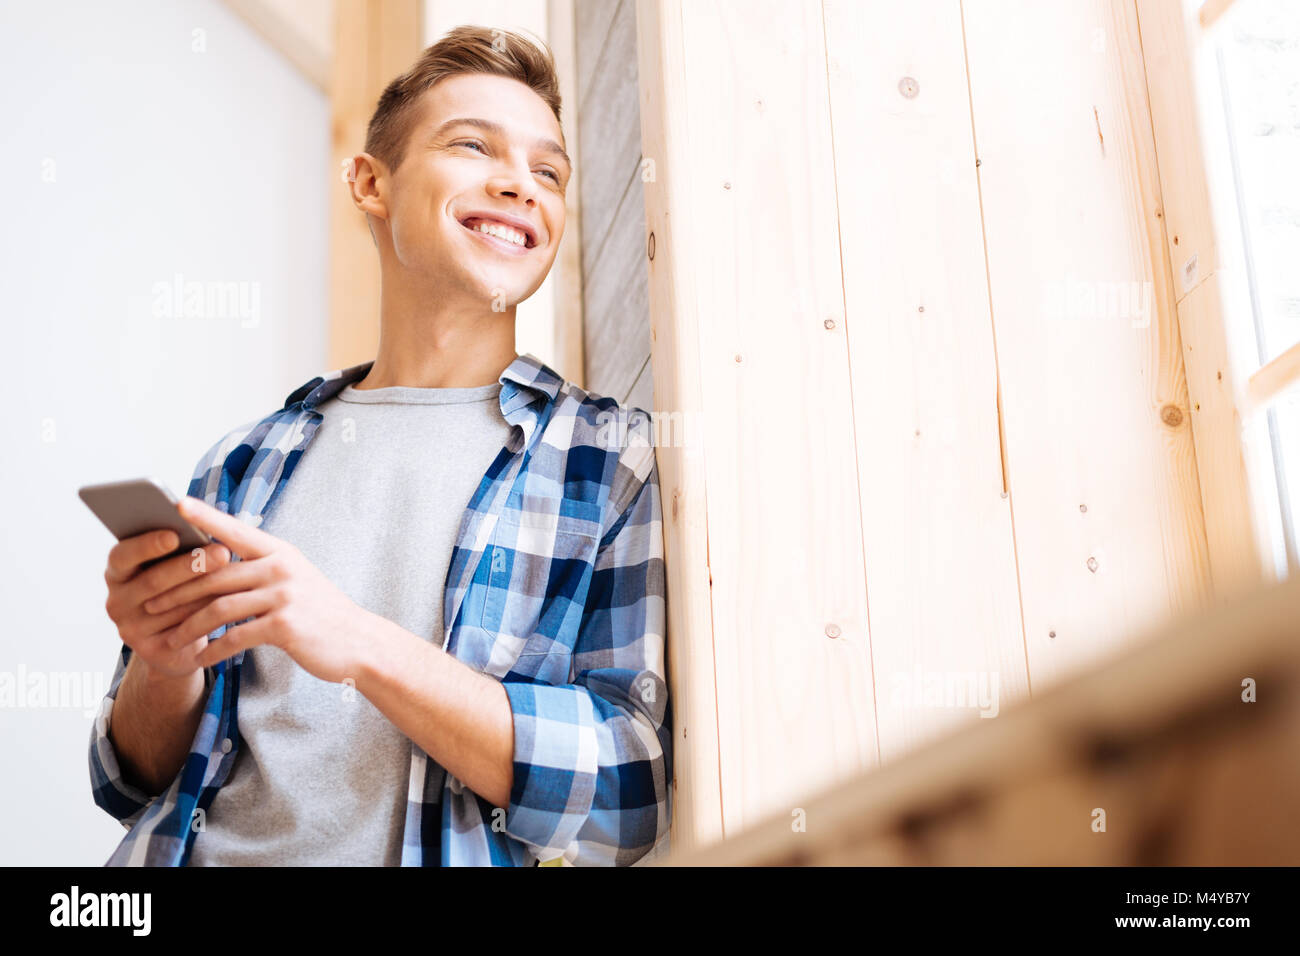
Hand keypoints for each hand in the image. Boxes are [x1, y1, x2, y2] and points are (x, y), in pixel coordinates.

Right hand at [103, 529, 232, 679]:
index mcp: (117, 571)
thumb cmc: (179, 589)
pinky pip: (182, 631)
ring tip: (236, 575)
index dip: (146, 545)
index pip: (122, 555)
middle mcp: (116, 601)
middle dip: (190, 565)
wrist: (179, 642)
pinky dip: (207, 615)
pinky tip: (230, 603)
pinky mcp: (149, 652)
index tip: (174, 534)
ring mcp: (129, 629)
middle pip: (152, 581)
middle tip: (222, 553)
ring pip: (171, 607)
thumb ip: (176, 548)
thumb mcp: (171, 566)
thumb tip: (200, 521)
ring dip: (205, 590)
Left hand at [147, 496, 378, 683]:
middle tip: (148, 603)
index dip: (205, 517)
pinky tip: (199, 660)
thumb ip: (262, 566)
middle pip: (216, 575)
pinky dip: (212, 651)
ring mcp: (284, 596)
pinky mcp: (284, 626)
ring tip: (168, 638)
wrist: (357, 642)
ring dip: (189, 626)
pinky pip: (235, 637)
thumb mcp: (295, 577)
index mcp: (280, 551)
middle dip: (177, 591)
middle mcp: (281, 567)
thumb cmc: (320, 611)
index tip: (176, 504)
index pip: (236, 530)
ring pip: (219, 607)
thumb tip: (218, 558)